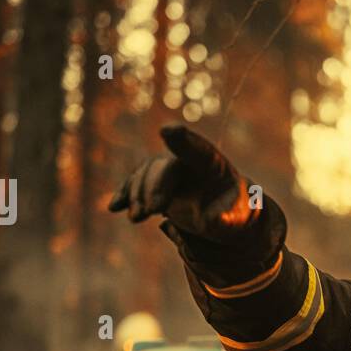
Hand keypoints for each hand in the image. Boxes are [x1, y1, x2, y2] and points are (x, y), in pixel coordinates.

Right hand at [108, 125, 250, 237]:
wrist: (222, 212)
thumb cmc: (233, 212)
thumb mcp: (235, 219)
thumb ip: (225, 218)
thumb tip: (213, 220)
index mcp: (213, 166)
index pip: (198, 150)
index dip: (183, 140)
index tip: (168, 131)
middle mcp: (188, 163)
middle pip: (167, 168)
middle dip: (156, 186)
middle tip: (153, 211)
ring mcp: (169, 171)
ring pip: (147, 174)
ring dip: (138, 195)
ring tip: (137, 218)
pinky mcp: (154, 184)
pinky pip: (136, 184)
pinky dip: (126, 194)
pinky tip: (114, 207)